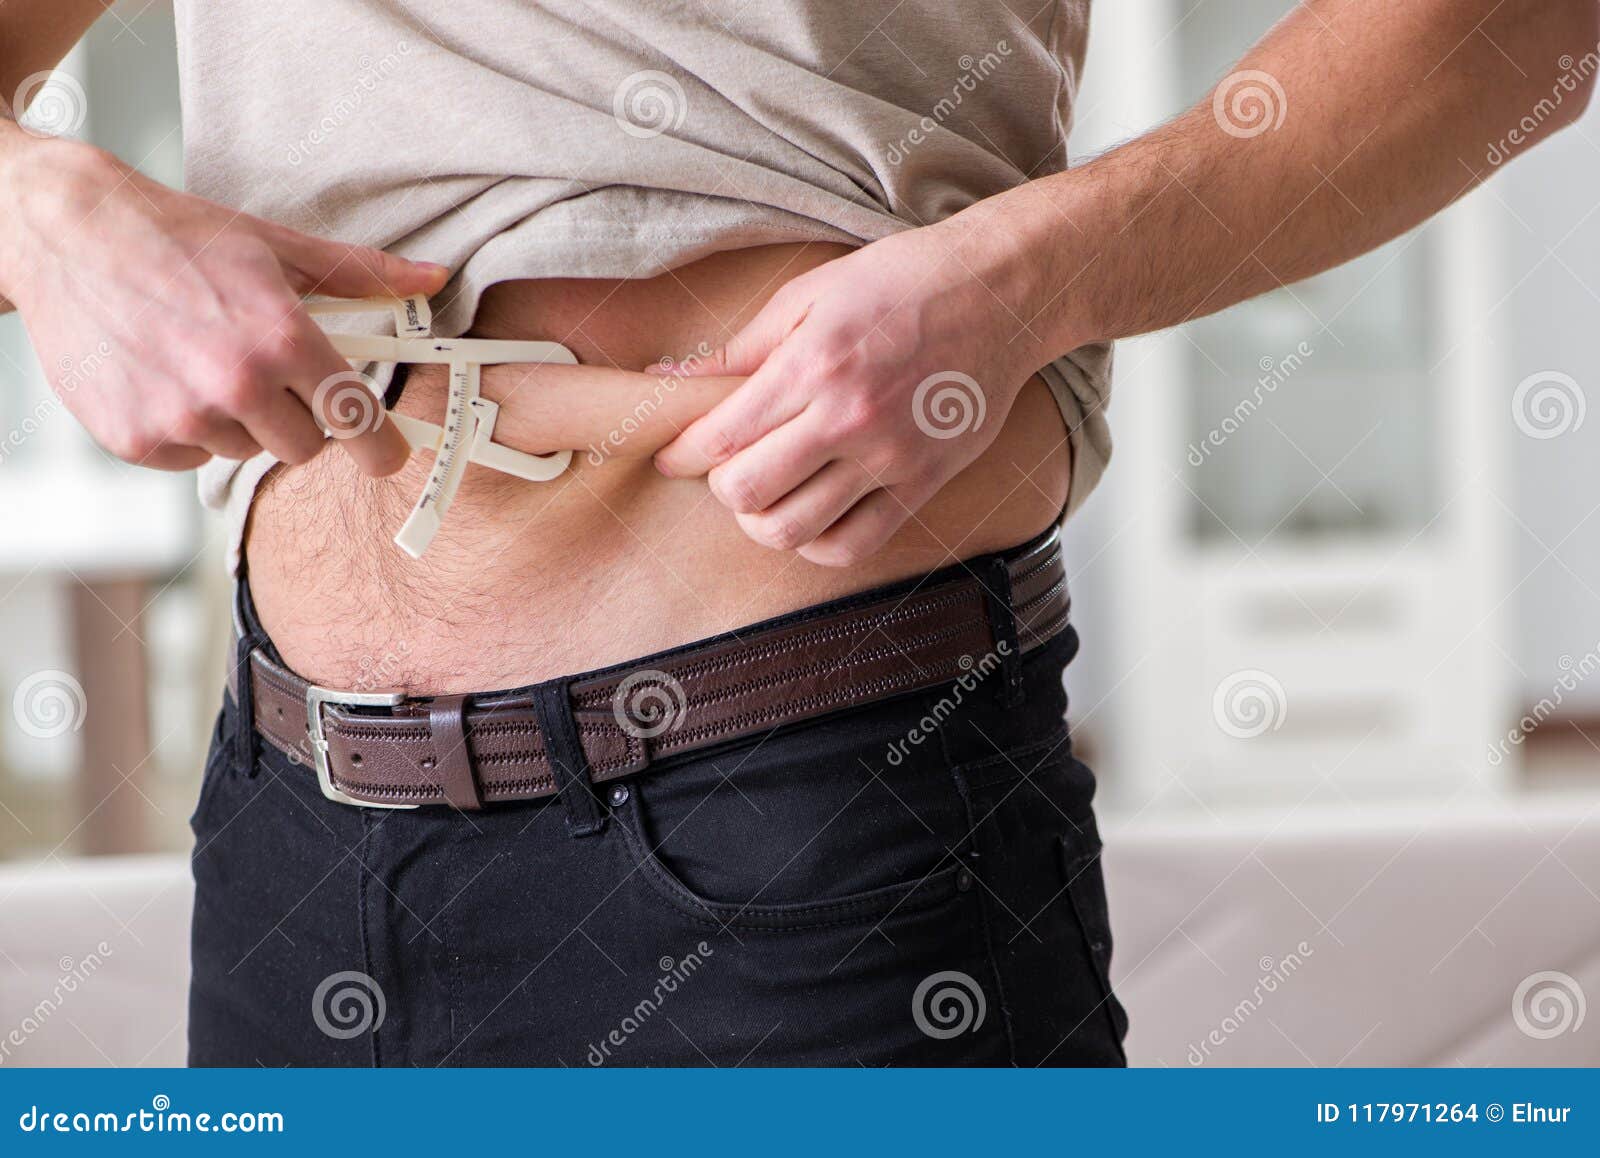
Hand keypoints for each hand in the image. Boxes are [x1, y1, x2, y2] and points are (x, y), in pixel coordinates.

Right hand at [0, 133, 447, 471]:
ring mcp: (183, 416)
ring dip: (240, 421)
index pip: (358, 420)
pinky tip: (166, 378)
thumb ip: (363, 274)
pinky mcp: (136, 438)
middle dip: (298, 418)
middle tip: (266, 373)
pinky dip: (188, 430)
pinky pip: (193, 458)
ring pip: (248, 451)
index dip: (381, 447)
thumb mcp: (277, 247)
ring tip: (204, 361)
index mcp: (282, 337)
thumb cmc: (177, 236)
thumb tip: (432, 278)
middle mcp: (236, 384)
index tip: (390, 457)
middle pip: (306, 447)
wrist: (66, 231)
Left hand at [653, 216, 1051, 565]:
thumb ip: (740, 349)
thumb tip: (668, 382)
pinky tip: (810, 515)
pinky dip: (816, 543)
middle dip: (720, 486)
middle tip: (725, 467)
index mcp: (813, 365)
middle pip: (747, 493)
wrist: (1000, 294)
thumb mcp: (810, 295)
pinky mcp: (924, 484)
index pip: (720, 437)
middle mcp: (849, 418)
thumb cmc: (901, 283)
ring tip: (766, 493)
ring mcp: (890, 459)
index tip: (673, 454)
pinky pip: (854, 545)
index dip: (681, 454)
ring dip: (762, 520)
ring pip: (794, 530)